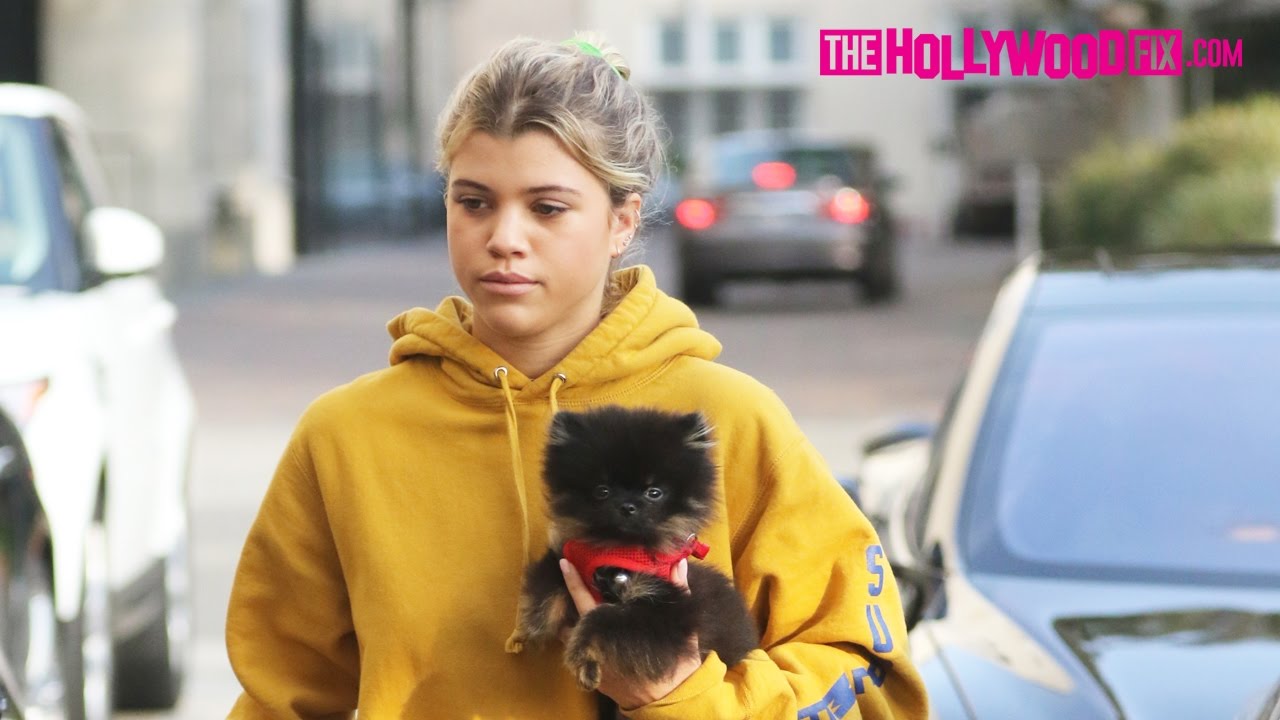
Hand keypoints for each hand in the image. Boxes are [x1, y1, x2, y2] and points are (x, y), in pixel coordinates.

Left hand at [559, 558, 702, 709]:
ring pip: (570, 636)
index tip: (565, 562)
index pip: (586, 599)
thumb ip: (678, 590)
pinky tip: (584, 628)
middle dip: (567, 598)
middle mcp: (597, 643)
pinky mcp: (594, 676)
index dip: (574, 580)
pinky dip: (577, 638)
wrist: (673, 699)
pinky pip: (577, 652)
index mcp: (613, 627)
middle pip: (570, 617)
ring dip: (570, 620)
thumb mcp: (680, 623)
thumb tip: (677, 564)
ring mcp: (593, 661)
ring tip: (571, 605)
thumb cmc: (676, 661)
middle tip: (568, 578)